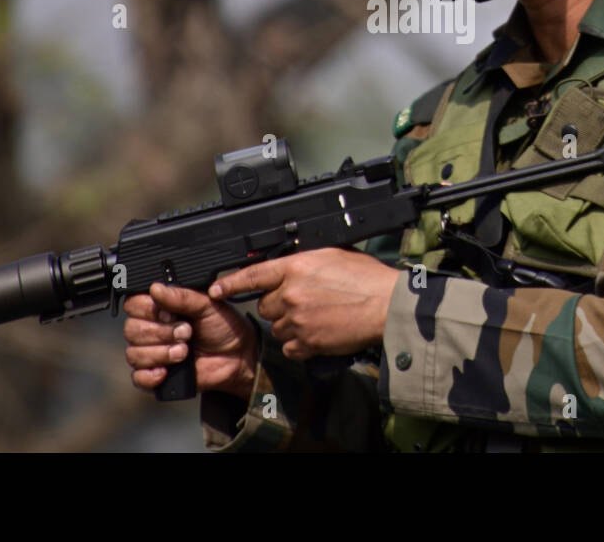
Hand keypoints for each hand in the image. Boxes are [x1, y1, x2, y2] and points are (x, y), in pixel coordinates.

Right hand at [124, 282, 256, 399]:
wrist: (238, 355)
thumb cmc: (222, 326)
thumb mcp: (206, 305)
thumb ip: (181, 297)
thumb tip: (155, 288)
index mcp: (159, 307)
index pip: (133, 304)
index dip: (149, 310)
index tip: (171, 314)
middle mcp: (150, 328)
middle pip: (132, 330)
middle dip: (161, 333)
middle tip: (186, 333)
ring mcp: (151, 352)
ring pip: (134, 354)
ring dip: (160, 353)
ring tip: (185, 352)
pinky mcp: (155, 375)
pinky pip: (138, 378)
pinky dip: (150, 375)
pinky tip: (167, 371)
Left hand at [209, 249, 400, 360]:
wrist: (386, 306)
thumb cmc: (367, 279)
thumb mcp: (333, 256)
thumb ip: (305, 262)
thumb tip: (292, 267)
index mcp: (296, 266)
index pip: (252, 275)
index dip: (230, 282)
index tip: (216, 289)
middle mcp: (291, 293)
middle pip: (264, 305)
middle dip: (278, 305)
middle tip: (303, 302)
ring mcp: (297, 320)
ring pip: (276, 327)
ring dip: (289, 325)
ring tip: (316, 318)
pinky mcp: (307, 343)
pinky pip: (289, 347)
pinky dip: (300, 344)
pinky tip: (317, 334)